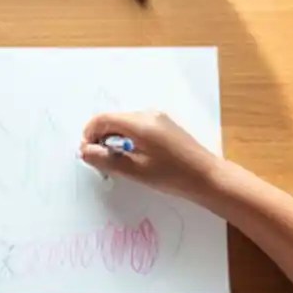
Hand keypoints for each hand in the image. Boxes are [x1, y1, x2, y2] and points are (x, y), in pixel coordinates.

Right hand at [80, 111, 222, 198]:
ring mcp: (158, 118)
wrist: (208, 178)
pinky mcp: (164, 126)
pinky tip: (136, 158)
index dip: (88, 135)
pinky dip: (128, 140)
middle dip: (101, 139)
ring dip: (115, 141)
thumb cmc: (172, 176)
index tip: (87, 154)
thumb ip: (105, 159)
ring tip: (121, 163)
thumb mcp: (134, 170)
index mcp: (140, 122)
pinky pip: (136, 128)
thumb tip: (84, 151)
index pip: (102, 120)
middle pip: (112, 121)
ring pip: (123, 125)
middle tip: (103, 163)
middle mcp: (148, 114)